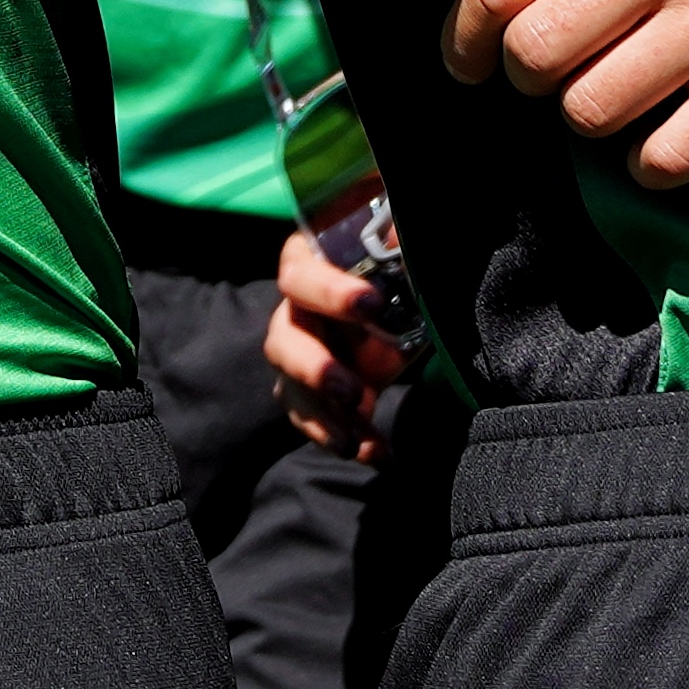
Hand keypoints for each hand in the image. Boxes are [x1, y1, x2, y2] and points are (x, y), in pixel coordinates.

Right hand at [260, 222, 411, 459]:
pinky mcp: (316, 394)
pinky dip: (347, 440)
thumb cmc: (396, 267)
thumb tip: (401, 234)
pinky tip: (379, 455)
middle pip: (283, 341)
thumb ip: (401, 241)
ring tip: (355, 441)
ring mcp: (300, 357)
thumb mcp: (404, 252)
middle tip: (350, 390)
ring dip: (322, 417)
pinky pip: (318, 422)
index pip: (301, 274)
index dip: (328, 291)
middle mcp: (295, 312)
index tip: (372, 305)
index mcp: (310, 266)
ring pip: (292, 390)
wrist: (404, 303)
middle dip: (314, 369)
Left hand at [448, 0, 688, 186]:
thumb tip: (481, 6)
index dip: (463, 39)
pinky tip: (664, 137)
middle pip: (535, 57)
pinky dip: (651, 163)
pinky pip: (669, 157)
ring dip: (591, 121)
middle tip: (558, 77)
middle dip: (529, 82)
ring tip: (618, 98)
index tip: (468, 65)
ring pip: (592, 112)